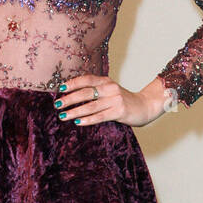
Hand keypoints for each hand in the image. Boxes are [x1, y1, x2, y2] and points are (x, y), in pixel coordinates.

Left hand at [52, 73, 175, 127]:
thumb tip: (71, 96)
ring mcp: (116, 99)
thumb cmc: (123, 100)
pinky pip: (100, 116)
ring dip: (75, 111)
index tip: (60, 89)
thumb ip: (95, 91)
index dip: (72, 83)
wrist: (145, 106)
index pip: (86, 79)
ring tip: (63, 116)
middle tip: (57, 105)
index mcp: (106, 81)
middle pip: (86, 92)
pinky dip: (88, 120)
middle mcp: (110, 88)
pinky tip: (78, 123)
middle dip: (69, 99)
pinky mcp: (120, 111)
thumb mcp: (109, 91)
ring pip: (91, 106)